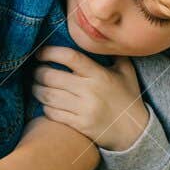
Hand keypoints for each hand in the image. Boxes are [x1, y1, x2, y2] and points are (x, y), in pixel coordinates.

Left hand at [31, 46, 148, 150]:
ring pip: (48, 96)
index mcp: (99, 74)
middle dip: (38, 72)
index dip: (51, 52)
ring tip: (36, 86)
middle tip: (36, 71)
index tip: (40, 53)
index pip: (70, 57)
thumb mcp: (126, 72)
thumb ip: (113, 55)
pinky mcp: (79, 125)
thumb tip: (99, 38)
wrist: (134, 131)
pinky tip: (46, 103)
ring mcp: (83, 109)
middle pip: (52, 77)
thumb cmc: (128, 98)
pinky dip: (45, 107)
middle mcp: (90, 91)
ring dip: (37, 90)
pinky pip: (53, 113)